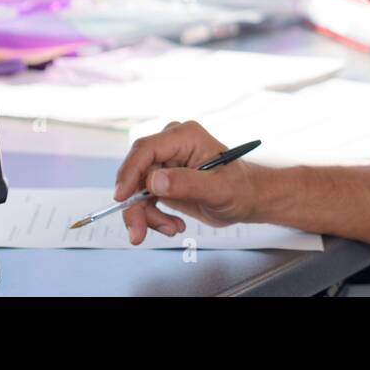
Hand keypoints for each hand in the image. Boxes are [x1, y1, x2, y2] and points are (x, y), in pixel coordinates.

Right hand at [113, 121, 262, 244]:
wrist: (247, 199)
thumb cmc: (240, 189)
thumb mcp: (218, 190)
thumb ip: (187, 184)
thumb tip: (154, 181)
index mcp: (185, 136)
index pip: (147, 149)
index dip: (130, 172)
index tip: (122, 199)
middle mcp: (172, 145)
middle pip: (137, 173)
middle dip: (136, 205)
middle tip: (138, 233)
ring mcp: (166, 162)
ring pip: (137, 189)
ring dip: (147, 215)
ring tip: (171, 229)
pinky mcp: (163, 179)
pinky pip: (145, 198)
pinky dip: (153, 216)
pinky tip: (173, 225)